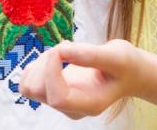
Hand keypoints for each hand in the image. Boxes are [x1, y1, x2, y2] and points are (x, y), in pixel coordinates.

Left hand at [20, 40, 143, 118]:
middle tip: (65, 48)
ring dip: (39, 63)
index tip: (60, 49)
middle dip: (45, 64)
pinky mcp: (52, 91)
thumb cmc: (125, 65)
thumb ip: (90, 55)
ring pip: (29, 86)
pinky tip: (56, 56)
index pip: (57, 98)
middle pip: (38, 91)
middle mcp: (71, 108)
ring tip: (62, 52)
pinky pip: (29, 81)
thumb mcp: (116, 56)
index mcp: (89, 105)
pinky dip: (36, 64)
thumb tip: (61, 50)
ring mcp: (60, 102)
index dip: (51, 72)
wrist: (127, 72)